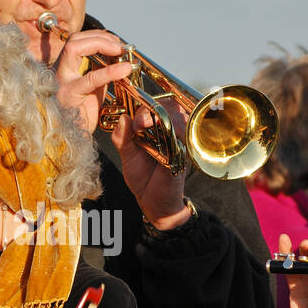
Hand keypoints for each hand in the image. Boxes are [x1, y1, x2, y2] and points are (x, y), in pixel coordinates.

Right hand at [53, 27, 129, 133]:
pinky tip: (124, 70)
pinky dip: (109, 71)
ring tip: (120, 52)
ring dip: (101, 44)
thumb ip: (102, 74)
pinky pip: (90, 78)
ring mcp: (62, 81)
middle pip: (74, 39)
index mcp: (66, 69)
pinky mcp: (69, 95)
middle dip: (99, 37)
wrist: (70, 140)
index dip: (98, 37)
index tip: (117, 43)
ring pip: (74, 47)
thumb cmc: (80, 117)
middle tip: (120, 46)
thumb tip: (117, 59)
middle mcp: (60, 72)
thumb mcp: (93, 90)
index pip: (77, 41)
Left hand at [110, 99, 189, 228]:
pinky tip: (164, 139)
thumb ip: (122, 138)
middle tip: (141, 122)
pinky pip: (184, 138)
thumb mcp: (127, 156)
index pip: (151, 106)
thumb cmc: (142, 177)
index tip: (134, 120)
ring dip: (164, 119)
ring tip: (149, 126)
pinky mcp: (185, 153)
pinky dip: (174, 135)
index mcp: (151, 128)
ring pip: (178, 117)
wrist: (154, 202)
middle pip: (167, 106)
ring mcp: (178, 141)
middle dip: (153, 109)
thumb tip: (123, 118)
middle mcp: (167, 131)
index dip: (142, 107)